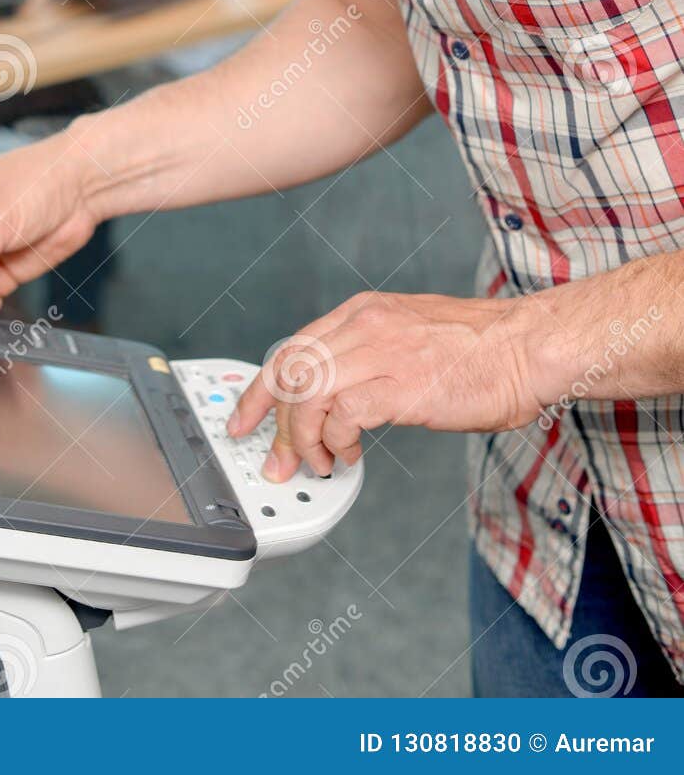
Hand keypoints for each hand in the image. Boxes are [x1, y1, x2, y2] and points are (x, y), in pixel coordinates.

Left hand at [228, 291, 543, 480]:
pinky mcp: (401, 385)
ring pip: (307, 393)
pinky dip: (335, 441)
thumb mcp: (410, 332)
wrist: (529, 346)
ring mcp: (381, 352)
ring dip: (302, 438)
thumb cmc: (483, 348)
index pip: (290, 347)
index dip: (259, 388)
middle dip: (271, 422)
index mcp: (363, 312)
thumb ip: (370, 354)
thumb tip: (338, 398)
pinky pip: (342, 415)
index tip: (245, 418)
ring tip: (317, 463)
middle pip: (289, 371)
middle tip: (274, 459)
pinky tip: (348, 456)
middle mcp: (364, 325)